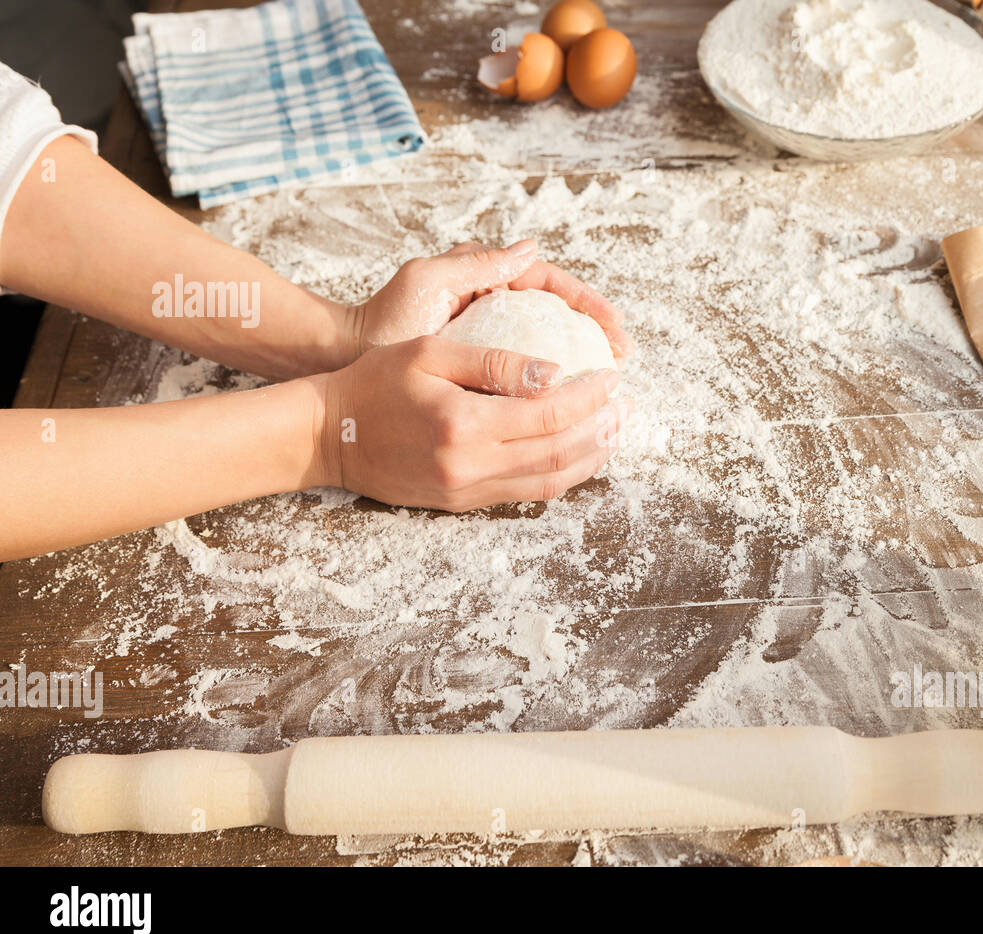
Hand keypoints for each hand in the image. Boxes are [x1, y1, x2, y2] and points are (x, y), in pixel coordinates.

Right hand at [314, 333, 629, 511]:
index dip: (590, 397)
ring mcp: (466, 491)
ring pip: (548, 482)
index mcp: (464, 424)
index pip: (550, 414)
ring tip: (613, 434)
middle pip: (559, 454)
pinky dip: (559, 476)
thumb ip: (493, 361)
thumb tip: (553, 372)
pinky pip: (525, 494)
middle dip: (601, 431)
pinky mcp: (461, 503)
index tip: (612, 377)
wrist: (326, 436)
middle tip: (627, 408)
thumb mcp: (430, 353)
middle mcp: (470, 466)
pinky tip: (576, 455)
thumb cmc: (374, 383)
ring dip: (589, 459)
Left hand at [347, 239, 634, 361]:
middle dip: (594, 332)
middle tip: (623, 356)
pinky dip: (552, 387)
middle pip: (558, 316)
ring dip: (580, 360)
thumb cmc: (382, 319)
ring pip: (548, 345)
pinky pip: (526, 375)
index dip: (587, 305)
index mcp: (486, 280)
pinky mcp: (480, 369)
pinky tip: (569, 403)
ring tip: (607, 379)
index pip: (550, 286)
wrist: (349, 359)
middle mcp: (493, 306)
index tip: (613, 327)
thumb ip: (475, 263)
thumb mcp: (427, 281)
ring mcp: (488, 339)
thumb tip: (531, 248)